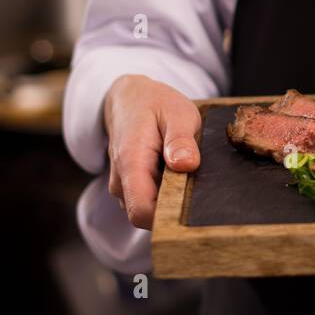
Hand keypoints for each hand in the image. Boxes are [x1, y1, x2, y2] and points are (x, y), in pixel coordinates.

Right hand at [103, 74, 201, 228]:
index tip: (191, 203)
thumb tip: (186, 164)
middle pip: (147, 214)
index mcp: (130, 162)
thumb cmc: (154, 103)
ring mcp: (122, 186)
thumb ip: (180, 139)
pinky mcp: (128, 187)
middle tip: (194, 178)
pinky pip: (147, 201)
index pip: (142, 211)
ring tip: (182, 168)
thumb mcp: (177, 112)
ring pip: (148, 209)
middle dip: (173, 206)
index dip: (167, 216)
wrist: (128, 98)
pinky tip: (173, 172)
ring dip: (169, 197)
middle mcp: (121, 180)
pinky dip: (164, 192)